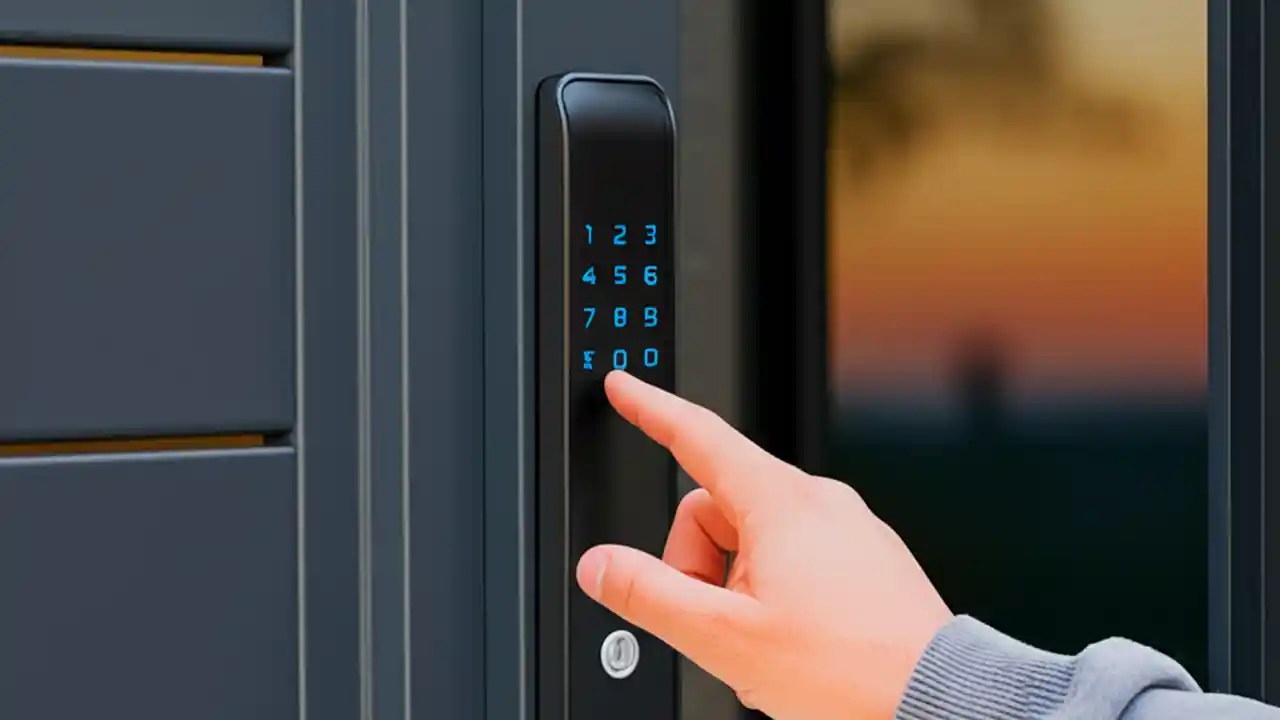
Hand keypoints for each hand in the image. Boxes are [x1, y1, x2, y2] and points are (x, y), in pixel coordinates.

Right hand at [576, 371, 952, 718]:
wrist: (937, 701)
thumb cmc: (849, 672)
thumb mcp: (725, 638)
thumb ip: (650, 595)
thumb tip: (601, 565)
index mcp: (780, 503)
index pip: (697, 436)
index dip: (650, 408)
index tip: (624, 387)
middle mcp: (820, 502)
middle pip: (718, 506)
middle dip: (697, 562)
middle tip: (714, 623)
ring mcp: (849, 528)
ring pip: (756, 535)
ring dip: (735, 581)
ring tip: (762, 639)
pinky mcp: (868, 558)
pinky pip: (796, 554)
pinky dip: (774, 589)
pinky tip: (794, 638)